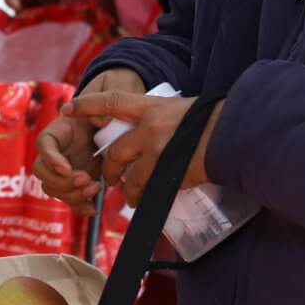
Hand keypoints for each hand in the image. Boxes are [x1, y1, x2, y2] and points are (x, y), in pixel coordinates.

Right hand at [33, 68, 144, 215]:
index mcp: (54, 132)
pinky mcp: (72, 184)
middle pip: (42, 172)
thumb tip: (103, 119)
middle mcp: (52, 154)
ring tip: (94, 187)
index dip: (52, 159)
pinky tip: (92, 208)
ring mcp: (60, 171)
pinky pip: (68, 200)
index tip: (67, 169)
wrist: (106, 129)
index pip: (43, 145)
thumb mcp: (99, 109)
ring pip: (52, 189)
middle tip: (85, 179)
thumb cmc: (100, 116)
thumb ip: (99, 111)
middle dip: (62, 181)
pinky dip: (79, 207)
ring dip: (71, 193)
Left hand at [64, 92, 223, 207]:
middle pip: (115, 150)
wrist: (236, 136)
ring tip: (130, 197)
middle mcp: (150, 126)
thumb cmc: (217, 120)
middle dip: (108, 167)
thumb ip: (165, 118)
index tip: (68, 109)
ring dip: (127, 189)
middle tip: (108, 177)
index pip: (112, 101)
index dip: (88, 105)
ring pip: (129, 176)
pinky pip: (147, 190)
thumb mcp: (185, 109)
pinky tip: (148, 202)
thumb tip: (157, 128)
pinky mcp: (167, 172)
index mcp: (153, 106)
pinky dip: (145, 198)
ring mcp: (157, 149)